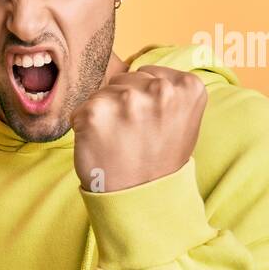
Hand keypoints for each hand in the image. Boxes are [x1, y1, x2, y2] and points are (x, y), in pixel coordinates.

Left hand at [70, 64, 207, 191]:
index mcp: (187, 87)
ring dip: (104, 114)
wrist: (140, 199)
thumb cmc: (159, 159)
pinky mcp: (96, 113)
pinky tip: (101, 145)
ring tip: (118, 141)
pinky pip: (81, 109)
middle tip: (132, 135)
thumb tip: (146, 71)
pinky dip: (84, 126)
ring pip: (102, 93)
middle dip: (123, 103)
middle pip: (124, 79)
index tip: (150, 123)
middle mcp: (160, 89)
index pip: (148, 73)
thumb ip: (171, 91)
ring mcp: (127, 100)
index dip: (143, 98)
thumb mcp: (183, 119)